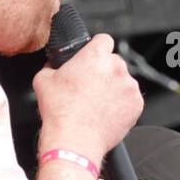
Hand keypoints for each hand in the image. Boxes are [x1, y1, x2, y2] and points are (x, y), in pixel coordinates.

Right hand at [33, 34, 143, 159]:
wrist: (74, 140)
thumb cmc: (60, 112)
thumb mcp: (43, 80)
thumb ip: (51, 66)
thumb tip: (53, 66)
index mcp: (95, 56)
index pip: (104, 39)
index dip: (97, 48)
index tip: (94, 57)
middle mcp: (116, 67)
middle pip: (114, 61)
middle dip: (104, 72)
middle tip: (90, 87)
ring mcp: (129, 86)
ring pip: (123, 81)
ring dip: (114, 88)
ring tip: (97, 103)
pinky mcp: (137, 104)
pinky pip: (130, 99)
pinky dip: (122, 104)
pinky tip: (106, 112)